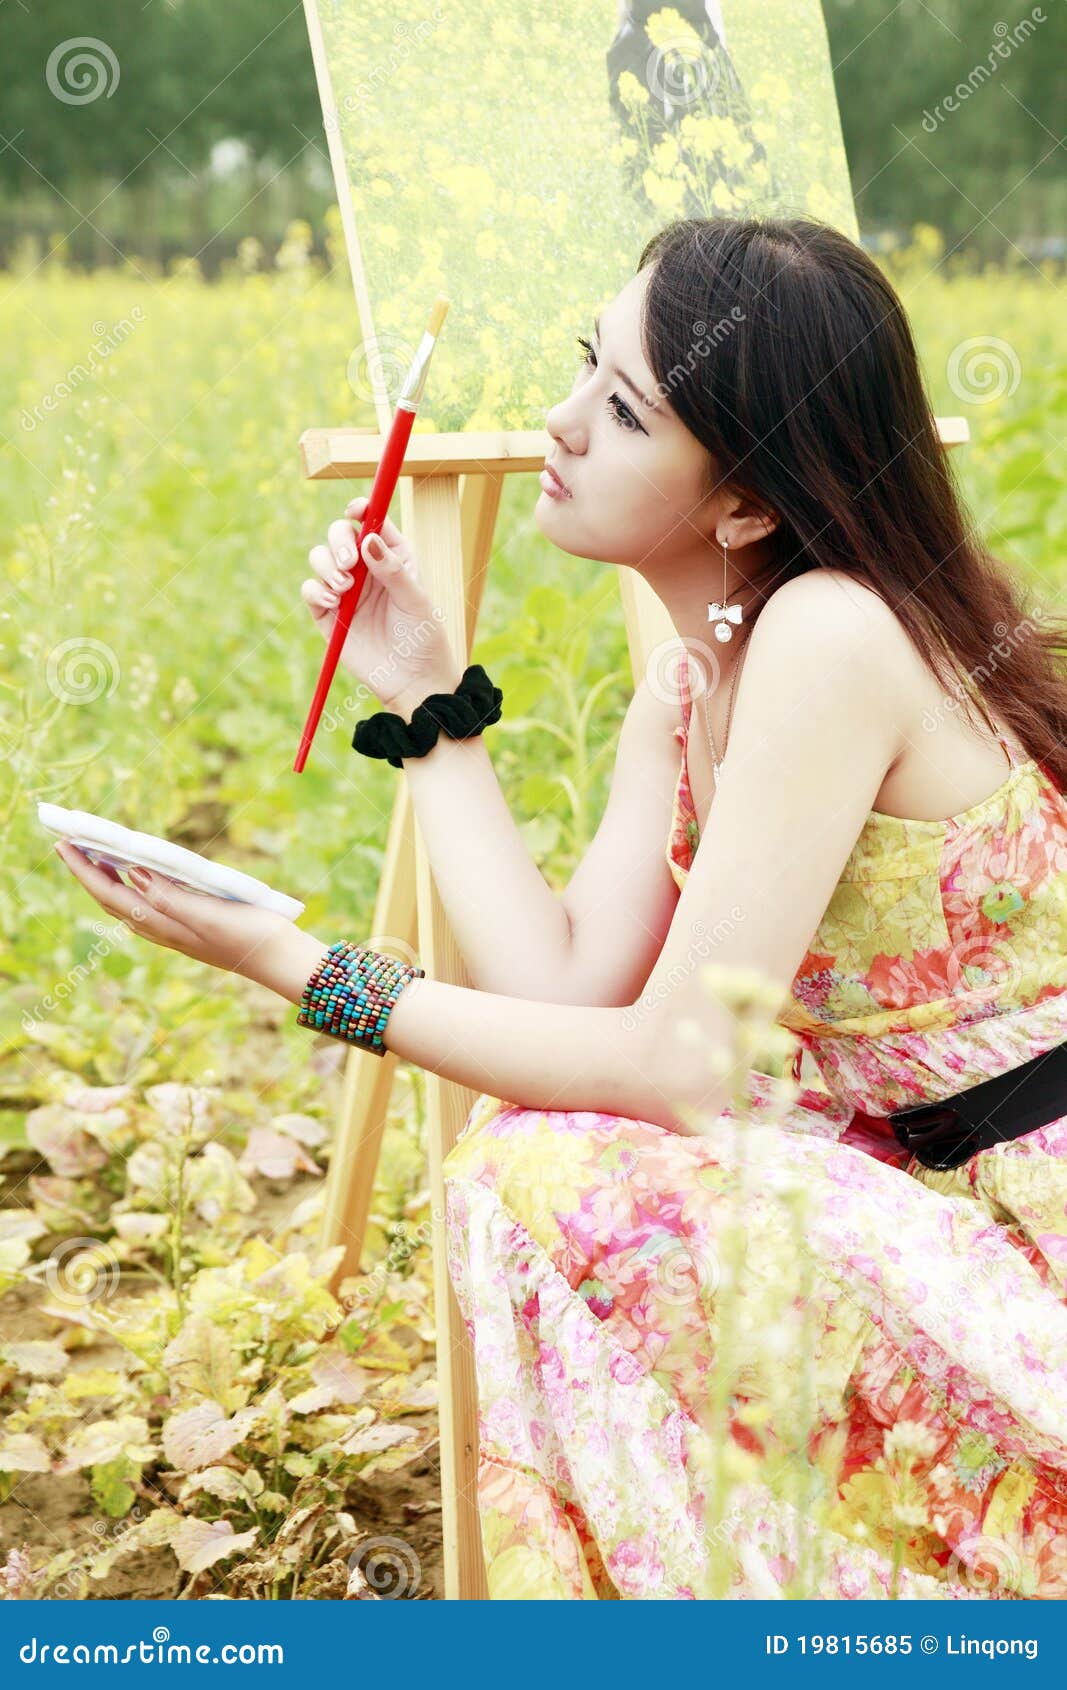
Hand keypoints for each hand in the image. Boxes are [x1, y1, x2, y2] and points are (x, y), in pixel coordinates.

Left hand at [53, 840, 302, 992]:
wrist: (280, 960)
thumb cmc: (250, 935)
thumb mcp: (209, 914)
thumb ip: (169, 898)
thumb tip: (133, 874)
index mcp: (162, 925)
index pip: (109, 894)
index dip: (83, 869)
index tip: (62, 842)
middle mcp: (161, 930)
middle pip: (110, 899)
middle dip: (86, 872)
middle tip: (69, 841)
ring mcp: (174, 930)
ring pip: (126, 904)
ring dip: (106, 879)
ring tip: (93, 853)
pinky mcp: (189, 926)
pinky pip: (145, 905)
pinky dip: (131, 886)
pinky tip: (137, 874)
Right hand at [301, 495, 459, 710]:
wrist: (410, 680)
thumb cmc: (422, 638)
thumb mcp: (415, 600)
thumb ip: (393, 569)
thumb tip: (368, 538)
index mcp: (392, 556)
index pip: (372, 522)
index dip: (361, 509)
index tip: (355, 510)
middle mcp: (365, 568)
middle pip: (339, 534)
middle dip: (338, 540)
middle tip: (349, 563)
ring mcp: (344, 590)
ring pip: (320, 558)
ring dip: (327, 565)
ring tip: (345, 589)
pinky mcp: (327, 614)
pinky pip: (310, 590)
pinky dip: (316, 591)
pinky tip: (334, 604)